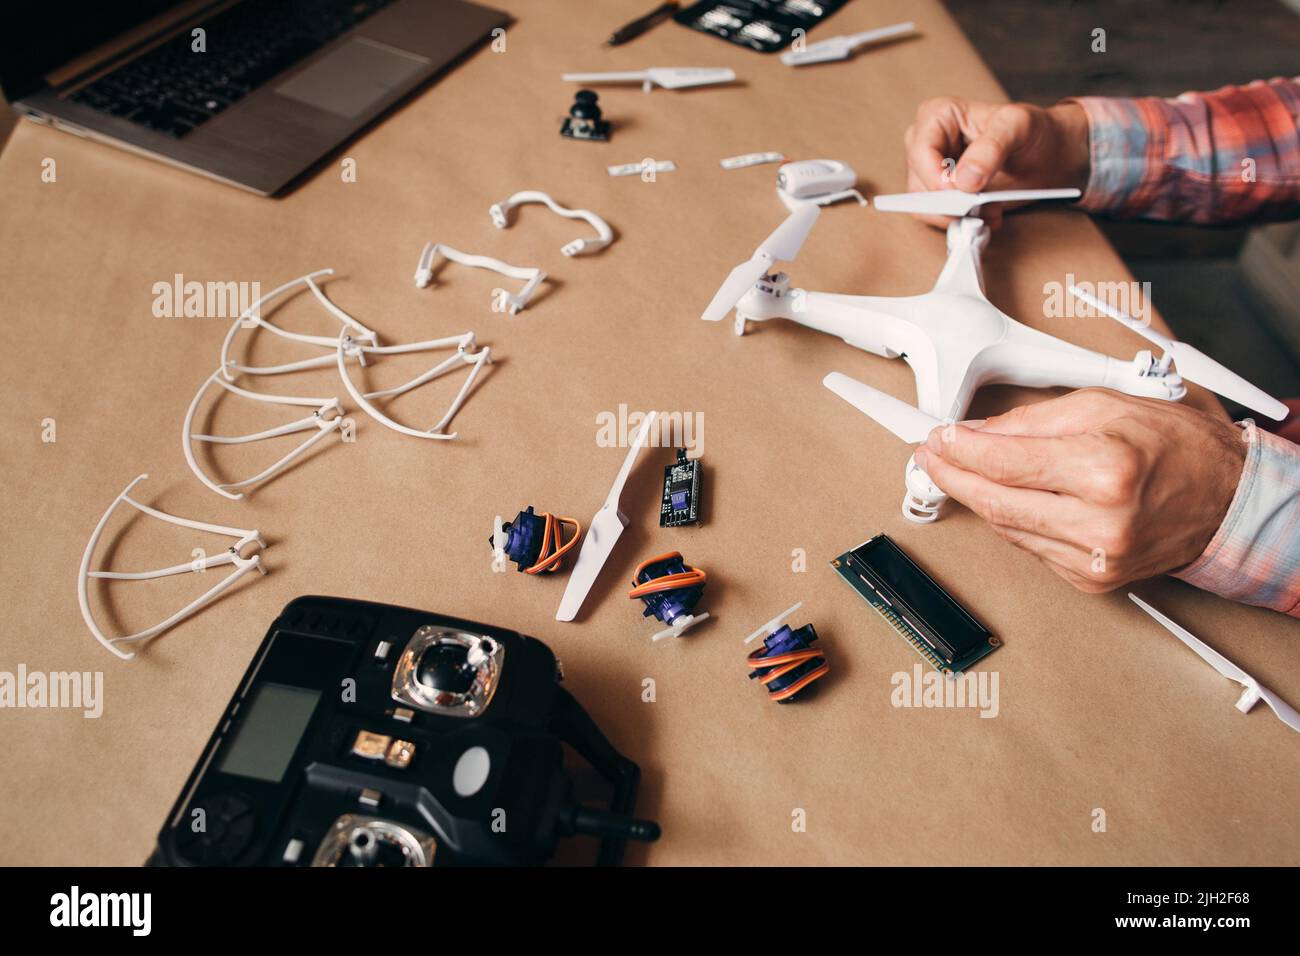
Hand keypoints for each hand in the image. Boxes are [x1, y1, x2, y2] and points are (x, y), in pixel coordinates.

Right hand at [903, 97, 1090, 226]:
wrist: (1047, 155)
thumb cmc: (1033, 132)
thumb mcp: (1018, 128)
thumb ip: (991, 149)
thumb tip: (963, 181)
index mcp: (938, 115)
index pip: (921, 153)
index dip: (937, 179)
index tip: (965, 193)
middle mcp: (926, 142)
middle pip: (919, 183)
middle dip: (950, 201)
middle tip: (983, 205)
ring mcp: (930, 170)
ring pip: (924, 205)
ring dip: (957, 215)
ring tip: (990, 210)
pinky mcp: (939, 193)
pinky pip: (936, 216)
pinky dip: (961, 222)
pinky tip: (987, 215)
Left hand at [911, 389, 1246, 592]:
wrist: (1228, 501)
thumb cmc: (1177, 448)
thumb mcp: (1102, 407)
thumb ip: (1029, 422)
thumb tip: (975, 433)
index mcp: (1103, 470)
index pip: (1004, 463)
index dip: (959, 450)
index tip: (937, 440)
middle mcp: (1099, 522)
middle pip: (995, 502)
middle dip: (953, 477)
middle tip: (931, 457)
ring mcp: (1094, 559)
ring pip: (1007, 528)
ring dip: (977, 499)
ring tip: (959, 472)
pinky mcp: (1091, 580)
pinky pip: (1030, 547)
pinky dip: (1012, 521)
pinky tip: (1005, 499)